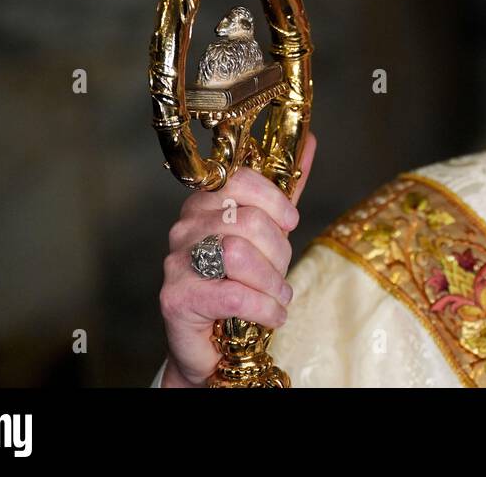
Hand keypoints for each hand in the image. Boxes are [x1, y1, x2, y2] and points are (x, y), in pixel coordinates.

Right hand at [158, 132, 316, 386]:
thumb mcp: (268, 230)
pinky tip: (272, 315)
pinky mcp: (175, 298)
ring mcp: (175, 262)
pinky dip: (264, 307)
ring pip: (239, 254)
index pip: (239, 179)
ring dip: (273, 281)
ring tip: (278, 297)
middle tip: (281, 274)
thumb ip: (285, 188)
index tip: (291, 223)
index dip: (274, 200)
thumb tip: (309, 140)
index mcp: (204, 203)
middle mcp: (184, 227)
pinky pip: (234, 294)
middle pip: (248, 221)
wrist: (213, 345)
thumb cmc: (240, 282)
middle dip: (278, 252)